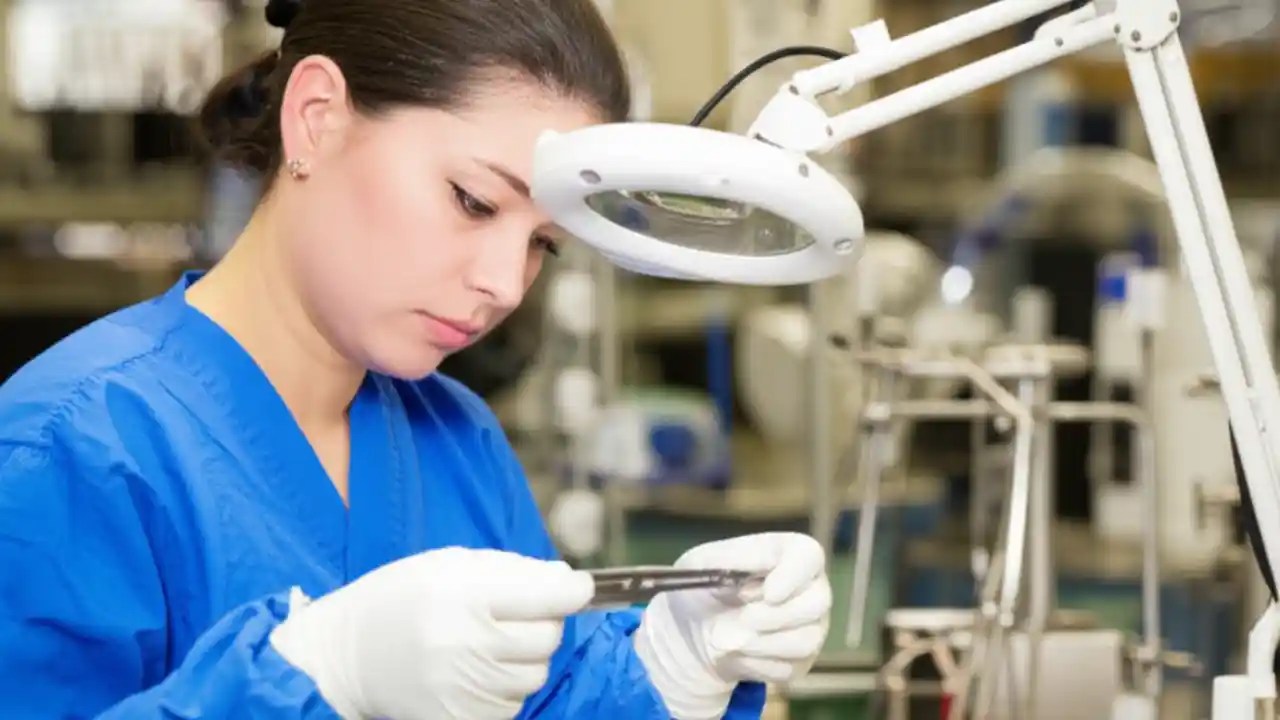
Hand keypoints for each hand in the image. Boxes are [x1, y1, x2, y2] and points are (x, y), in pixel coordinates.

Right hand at [269, 546, 592, 719]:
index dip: (572, 590)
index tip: (579, 587)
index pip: (546, 597)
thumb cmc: (400, 599)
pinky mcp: (462, 719)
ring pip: (536, 674)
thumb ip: (511, 570)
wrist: (346, 655)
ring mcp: (463, 688)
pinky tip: (477, 671)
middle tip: (515, 614)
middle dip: (543, 622)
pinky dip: (506, 687)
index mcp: (462, 596)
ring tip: (489, 643)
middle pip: (548, 637)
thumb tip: (566, 580)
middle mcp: (465, 644)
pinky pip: (513, 704)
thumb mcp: (448, 566)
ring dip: (525, 657)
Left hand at [633, 533, 830, 719]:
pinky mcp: (800, 662)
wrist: (692, 634)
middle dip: (774, 615)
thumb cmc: (703, 588)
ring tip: (727, 638)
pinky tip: (735, 653)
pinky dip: (755, 663)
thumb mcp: (702, 564)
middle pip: (817, 601)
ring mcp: (810, 627)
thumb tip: (754, 565)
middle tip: (742, 619)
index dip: (793, 574)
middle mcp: (810, 589)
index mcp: (788, 555)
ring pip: (806, 640)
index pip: (809, 555)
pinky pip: (789, 668)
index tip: (769, 593)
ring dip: (760, 643)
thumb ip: (728, 559)